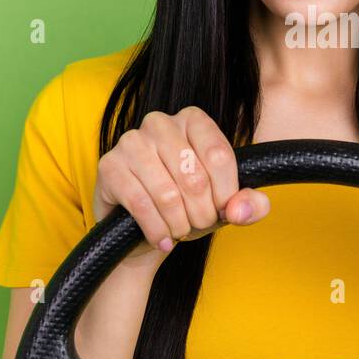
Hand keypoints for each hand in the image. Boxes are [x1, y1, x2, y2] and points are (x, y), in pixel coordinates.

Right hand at [92, 106, 269, 271]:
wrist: (144, 228)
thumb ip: (250, 204)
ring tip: (179, 231)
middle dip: (202, 213)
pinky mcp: (109, 165)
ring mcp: (131, 141)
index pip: (219, 156)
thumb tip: (242, 210)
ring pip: (167, 194)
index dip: (226, 194)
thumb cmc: (188, 206)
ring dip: (179, 224)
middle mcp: (160, 122)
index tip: (223, 211)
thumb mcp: (225, 204)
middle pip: (194, 177)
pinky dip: (156, 230)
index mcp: (193, 119)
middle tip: (198, 225)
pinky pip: (140, 204)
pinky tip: (161, 239)